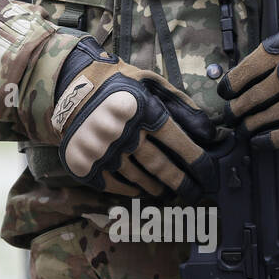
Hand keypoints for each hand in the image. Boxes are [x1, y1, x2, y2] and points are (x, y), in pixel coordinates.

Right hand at [52, 39, 215, 197]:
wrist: (69, 87)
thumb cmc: (118, 85)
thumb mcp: (151, 84)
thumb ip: (180, 106)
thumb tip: (208, 133)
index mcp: (141, 110)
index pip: (178, 142)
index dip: (197, 162)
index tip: (209, 176)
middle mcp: (122, 133)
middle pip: (160, 166)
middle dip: (182, 183)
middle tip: (195, 194)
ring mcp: (102, 151)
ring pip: (139, 179)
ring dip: (157, 187)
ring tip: (167, 190)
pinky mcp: (86, 164)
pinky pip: (115, 185)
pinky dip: (131, 190)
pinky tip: (141, 189)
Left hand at [217, 18, 278, 146]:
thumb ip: (277, 49)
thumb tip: (245, 72)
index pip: (246, 71)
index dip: (231, 84)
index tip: (224, 92)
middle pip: (253, 97)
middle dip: (237, 109)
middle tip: (230, 115)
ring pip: (266, 117)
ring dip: (250, 125)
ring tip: (243, 128)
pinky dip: (268, 140)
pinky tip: (258, 142)